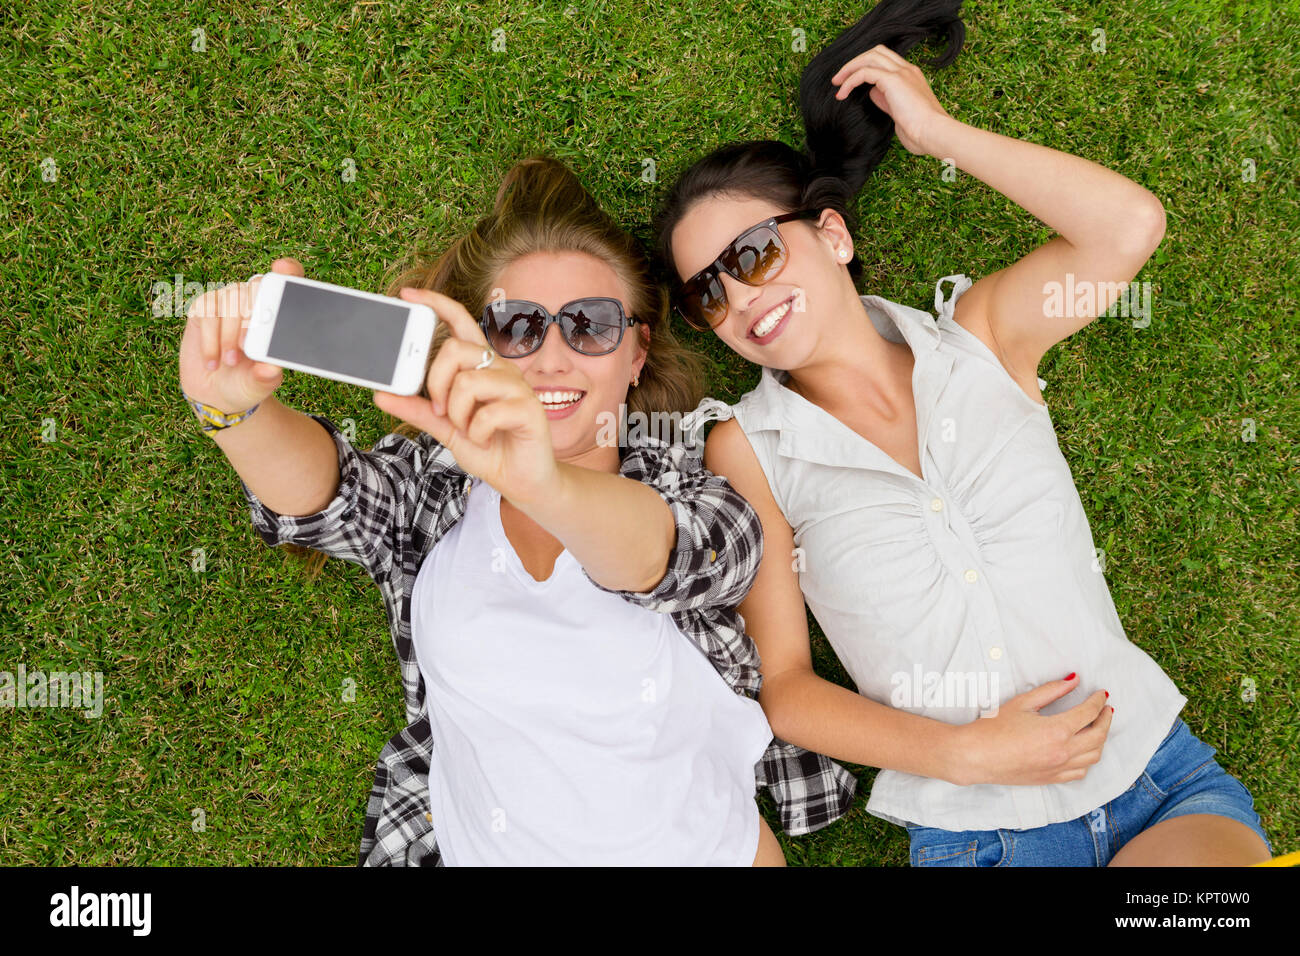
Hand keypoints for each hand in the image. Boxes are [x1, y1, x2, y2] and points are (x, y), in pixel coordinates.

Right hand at [178, 258, 298, 412]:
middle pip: (257, 288)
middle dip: (253, 316)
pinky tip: (213, 361)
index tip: (282, 270)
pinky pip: (207, 311)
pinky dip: (210, 339)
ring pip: (231, 300)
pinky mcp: (205, 306)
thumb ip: (265, 378)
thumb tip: (270, 369)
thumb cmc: (247, 382)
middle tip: (247, 347)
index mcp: (279, 314)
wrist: (215, 391)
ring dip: (229, 334)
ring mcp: (230, 300)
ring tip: (230, 362)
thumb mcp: (259, 386)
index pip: (289, 282)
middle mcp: (255, 300)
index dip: (288, 271)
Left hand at [372, 288, 560, 506]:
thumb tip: (381, 394)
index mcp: (481, 366)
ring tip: (468, 430)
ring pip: (468, 382)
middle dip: (436, 383)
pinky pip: (488, 413)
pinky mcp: (529, 409)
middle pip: (455, 349)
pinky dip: (477, 433)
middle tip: (440, 410)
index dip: (436, 304)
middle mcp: (500, 369)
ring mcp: (517, 387)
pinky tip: (486, 440)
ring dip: (457, 414)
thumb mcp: (444, 428)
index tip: (407, 295)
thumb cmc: (488, 448)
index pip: (460, 322)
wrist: (520, 480)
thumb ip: (417, 410)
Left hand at [831, 43, 951, 155]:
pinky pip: (864, 72)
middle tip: (838, 80)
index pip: (886, 60)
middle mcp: (907, 70)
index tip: (850, 83)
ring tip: (836, 84)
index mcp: (911, 76)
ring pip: (869, 57)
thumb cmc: (919, 131)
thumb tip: (872, 92)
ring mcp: (901, 72)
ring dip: (849, 68)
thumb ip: (887, 100)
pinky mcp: (893, 80)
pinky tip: (842, 94)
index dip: (866, 67)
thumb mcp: (900, 112)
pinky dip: (850, 81)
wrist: (932, 133)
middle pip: (876, 52)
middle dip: (855, 63)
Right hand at [949, 674, 1112, 785]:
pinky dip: (1088, 759)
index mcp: (1057, 730)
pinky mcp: (1052, 778)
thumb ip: (1052, 690)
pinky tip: (1083, 749)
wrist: (977, 755)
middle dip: (1106, 719)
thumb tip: (1073, 679)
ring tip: (1097, 727)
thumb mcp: (1023, 702)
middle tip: (1106, 708)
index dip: (1098, 701)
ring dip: (1100, 740)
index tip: (1101, 693)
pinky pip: (1081, 771)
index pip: (1089, 713)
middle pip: (1099, 736)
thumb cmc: (994, 727)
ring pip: (1094, 756)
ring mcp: (1059, 768)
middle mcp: (1063, 751)